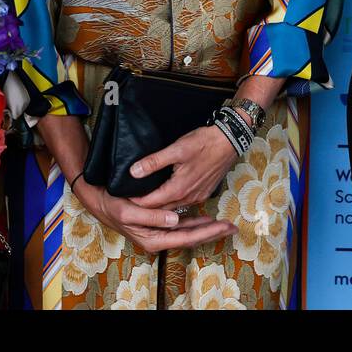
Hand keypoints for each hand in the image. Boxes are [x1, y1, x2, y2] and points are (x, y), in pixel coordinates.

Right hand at [74, 175, 236, 253]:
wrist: (99, 200)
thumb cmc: (112, 205)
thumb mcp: (129, 211)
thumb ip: (152, 217)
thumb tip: (175, 220)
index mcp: (153, 239)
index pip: (186, 238)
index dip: (207, 232)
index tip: (223, 226)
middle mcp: (158, 238)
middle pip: (191, 238)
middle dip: (212, 232)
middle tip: (232, 227)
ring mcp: (158, 232)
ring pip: (188, 232)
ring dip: (206, 228)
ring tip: (224, 224)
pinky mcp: (158, 223)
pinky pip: (181, 226)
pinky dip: (194, 222)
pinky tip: (204, 218)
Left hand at [126, 124, 240, 210]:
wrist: (229, 140)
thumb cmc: (203, 142)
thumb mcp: (176, 149)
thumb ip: (154, 162)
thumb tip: (133, 172)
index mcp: (179, 189)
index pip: (152, 203)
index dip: (136, 202)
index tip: (122, 200)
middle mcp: (189, 198)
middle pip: (162, 210)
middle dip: (146, 208)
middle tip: (129, 202)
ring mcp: (198, 197)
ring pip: (174, 208)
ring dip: (159, 207)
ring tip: (144, 200)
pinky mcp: (204, 193)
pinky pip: (184, 203)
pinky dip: (172, 203)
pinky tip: (165, 196)